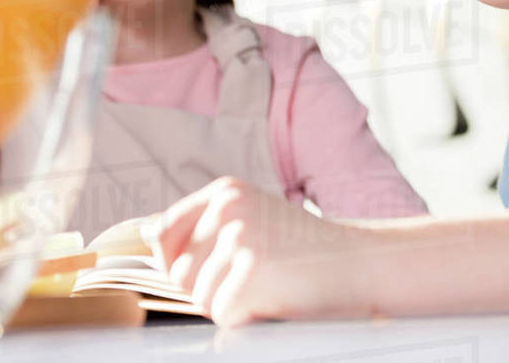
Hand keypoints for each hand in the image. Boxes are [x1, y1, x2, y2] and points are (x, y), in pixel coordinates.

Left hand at [151, 177, 372, 326]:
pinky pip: (223, 314)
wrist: (360, 263)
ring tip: (269, 286)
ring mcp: (240, 237)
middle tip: (253, 281)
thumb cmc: (305, 251)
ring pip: (199, 297)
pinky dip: (246, 317)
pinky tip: (275, 298)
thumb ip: (205, 227)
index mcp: (226, 191)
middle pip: (179, 272)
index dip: (174, 262)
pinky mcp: (251, 271)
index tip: (201, 272)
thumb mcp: (254, 220)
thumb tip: (148, 235)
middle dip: (208, 288)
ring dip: (229, 304)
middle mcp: (229, 208)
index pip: (165, 231)